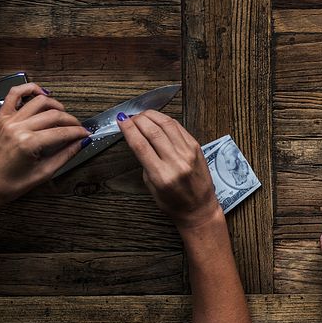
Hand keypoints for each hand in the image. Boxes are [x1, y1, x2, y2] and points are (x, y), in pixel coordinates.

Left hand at [0, 83, 88, 214]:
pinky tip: (41, 93)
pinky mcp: (0, 118)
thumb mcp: (43, 173)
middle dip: (71, 121)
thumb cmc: (8, 184)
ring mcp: (8, 121)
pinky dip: (29, 89)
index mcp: (28, 144)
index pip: (62, 132)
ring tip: (61, 114)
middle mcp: (17, 128)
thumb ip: (65, 155)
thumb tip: (81, 143)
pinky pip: (14, 94)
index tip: (85, 134)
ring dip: (56, 105)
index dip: (78, 132)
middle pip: (54, 115)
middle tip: (77, 128)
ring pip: (39, 101)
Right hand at [118, 110, 221, 231]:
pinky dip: (166, 120)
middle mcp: (176, 162)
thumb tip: (138, 140)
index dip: (129, 129)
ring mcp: (188, 153)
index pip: (141, 145)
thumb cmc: (174, 203)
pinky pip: (179, 128)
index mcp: (162, 175)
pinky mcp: (196, 147)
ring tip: (142, 114)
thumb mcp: (152, 187)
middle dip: (138, 120)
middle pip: (153, 131)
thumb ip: (146, 163)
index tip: (121, 120)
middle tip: (129, 116)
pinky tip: (158, 119)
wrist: (199, 208)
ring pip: (168, 125)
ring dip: (152, 116)